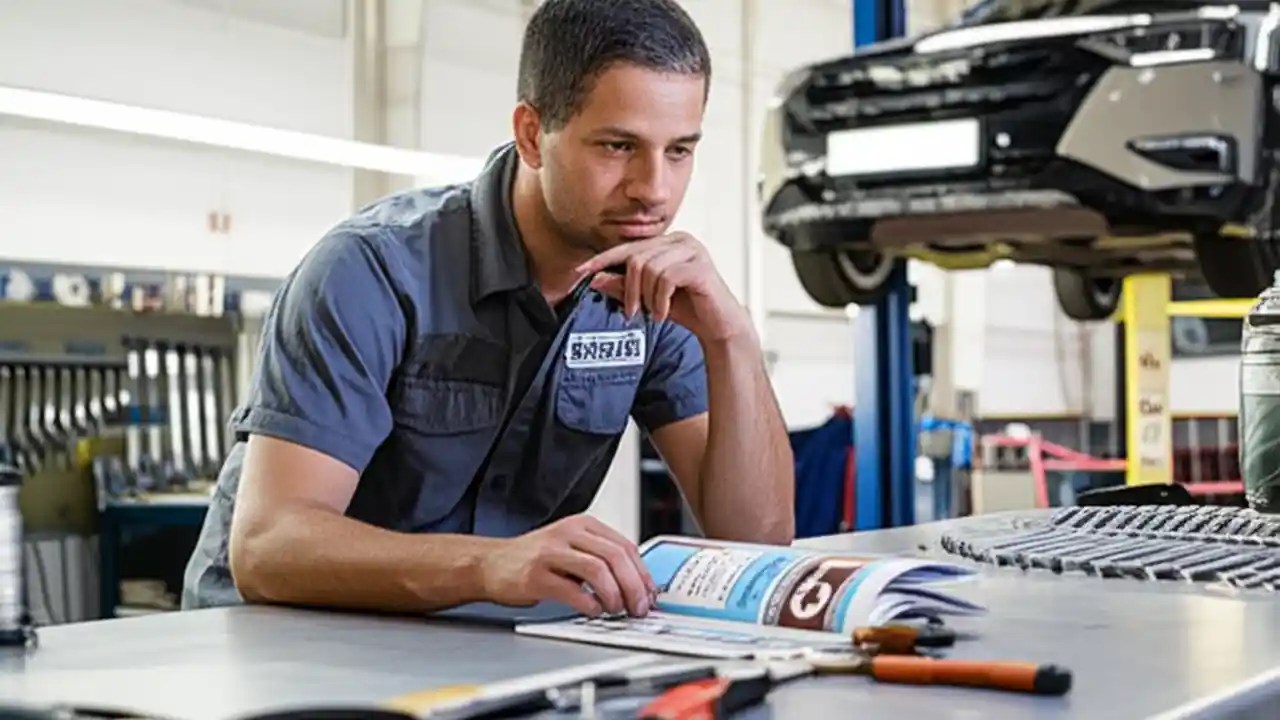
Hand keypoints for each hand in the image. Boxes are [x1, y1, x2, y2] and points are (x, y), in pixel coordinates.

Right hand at [480, 514, 657, 616]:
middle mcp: (569, 533)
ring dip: (614, 594)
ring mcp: (551, 552)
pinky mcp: (536, 575)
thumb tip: (637, 585)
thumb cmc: (535, 559)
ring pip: (597, 570)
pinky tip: (592, 611)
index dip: (642, 573)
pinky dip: (588, 603)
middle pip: (615, 556)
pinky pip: (571, 590)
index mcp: (583, 524)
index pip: (625, 546)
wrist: (491, 563)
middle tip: (638, 608)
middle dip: (633, 586)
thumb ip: (601, 559)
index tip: (649, 594)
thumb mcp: (572, 547)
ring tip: (615, 609)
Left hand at [575, 232, 751, 342]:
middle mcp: (681, 240)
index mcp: (668, 242)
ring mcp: (693, 251)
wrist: (718, 326)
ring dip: (647, 298)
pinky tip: (664, 313)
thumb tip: (595, 278)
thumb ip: (624, 286)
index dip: (603, 259)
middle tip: (632, 313)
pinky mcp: (700, 267)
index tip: (581, 272)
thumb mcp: (648, 298)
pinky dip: (660, 301)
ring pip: (649, 268)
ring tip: (654, 313)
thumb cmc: (686, 308)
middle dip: (628, 289)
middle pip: (636, 258)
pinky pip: (666, 279)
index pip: (629, 247)